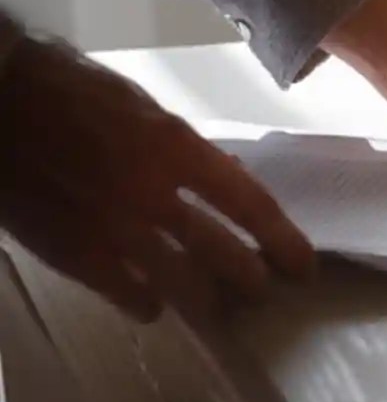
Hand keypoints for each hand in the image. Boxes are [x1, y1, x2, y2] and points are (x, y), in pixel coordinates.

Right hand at [0, 38, 313, 324]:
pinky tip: (155, 307)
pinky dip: (148, 304)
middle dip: (252, 280)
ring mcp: (112, 227)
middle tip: (263, 291)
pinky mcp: (73, 253)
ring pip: (182, 283)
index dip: (282, 241)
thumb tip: (231, 176)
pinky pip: (128, 294)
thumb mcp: (142, 106)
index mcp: (175, 146)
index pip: (248, 204)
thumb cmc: (69, 91)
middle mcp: (151, 193)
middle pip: (223, 253)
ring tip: (221, 309)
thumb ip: (188, 149)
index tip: (303, 265)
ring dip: (208, 301)